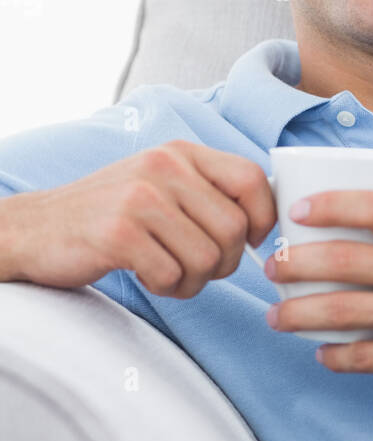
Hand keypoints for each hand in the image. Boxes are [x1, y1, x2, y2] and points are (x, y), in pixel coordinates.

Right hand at [2, 141, 275, 295]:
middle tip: (197, 268)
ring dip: (194, 281)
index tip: (250, 241)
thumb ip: (208, 192)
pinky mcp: (119, 233)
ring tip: (168, 272)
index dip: (263, 218)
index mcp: (181, 152)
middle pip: (234, 230)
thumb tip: (268, 219)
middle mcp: (164, 167)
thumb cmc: (111, 214)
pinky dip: (166, 287)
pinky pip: (172, 276)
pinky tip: (146, 276)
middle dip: (225, 264)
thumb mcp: (161, 184)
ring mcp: (140, 198)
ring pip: (208, 259)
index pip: (252, 179)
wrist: (37, 228)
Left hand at [263, 189, 372, 405]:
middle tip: (271, 267)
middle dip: (296, 264)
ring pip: (345, 312)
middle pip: (348, 261)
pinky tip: (321, 352)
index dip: (332, 204)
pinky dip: (335, 356)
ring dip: (299, 314)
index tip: (296, 210)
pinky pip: (365, 357)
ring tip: (276, 316)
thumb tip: (330, 225)